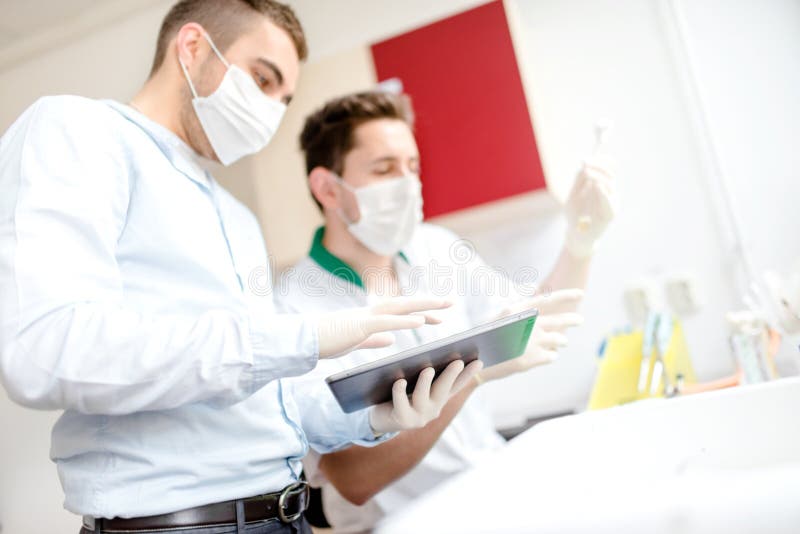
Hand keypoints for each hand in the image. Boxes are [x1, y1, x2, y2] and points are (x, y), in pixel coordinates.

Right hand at [316, 297, 450, 357]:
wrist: (301, 341)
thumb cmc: (324, 341)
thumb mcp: (354, 341)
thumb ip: (373, 339)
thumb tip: (392, 341)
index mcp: (369, 318)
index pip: (400, 312)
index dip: (420, 312)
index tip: (438, 315)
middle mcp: (370, 313)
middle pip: (405, 304)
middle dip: (429, 303)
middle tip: (451, 302)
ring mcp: (365, 318)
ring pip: (399, 307)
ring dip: (423, 306)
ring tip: (442, 306)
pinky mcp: (359, 326)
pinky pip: (386, 321)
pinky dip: (405, 320)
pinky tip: (421, 321)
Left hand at [368, 359, 483, 433]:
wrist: (379, 419)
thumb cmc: (399, 396)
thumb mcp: (415, 385)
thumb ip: (426, 375)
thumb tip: (431, 354)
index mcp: (438, 399)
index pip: (456, 385)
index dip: (468, 374)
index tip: (479, 361)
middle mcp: (433, 410)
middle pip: (443, 390)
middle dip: (451, 375)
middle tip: (458, 361)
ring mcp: (419, 417)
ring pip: (423, 397)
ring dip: (426, 382)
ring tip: (427, 369)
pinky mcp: (402, 420)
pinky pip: (402, 404)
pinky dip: (401, 392)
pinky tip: (400, 381)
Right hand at [478, 289, 584, 382]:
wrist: (475, 362)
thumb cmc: (487, 338)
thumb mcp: (501, 318)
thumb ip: (520, 309)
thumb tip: (535, 295)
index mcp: (517, 311)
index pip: (547, 300)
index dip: (565, 296)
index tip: (580, 294)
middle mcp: (526, 325)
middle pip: (559, 321)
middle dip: (572, 319)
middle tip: (580, 320)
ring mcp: (530, 342)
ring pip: (559, 340)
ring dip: (560, 341)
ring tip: (560, 341)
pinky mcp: (532, 359)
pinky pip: (552, 356)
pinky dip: (550, 355)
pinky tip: (545, 355)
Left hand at [564, 157, 617, 258]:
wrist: (576, 235)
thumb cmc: (575, 215)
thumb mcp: (574, 195)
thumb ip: (579, 182)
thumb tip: (585, 164)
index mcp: (602, 186)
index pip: (608, 168)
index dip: (600, 161)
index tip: (585, 158)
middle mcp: (609, 193)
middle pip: (610, 173)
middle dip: (598, 166)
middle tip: (585, 163)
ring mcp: (611, 203)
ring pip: (610, 185)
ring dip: (598, 176)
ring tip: (587, 172)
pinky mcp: (611, 214)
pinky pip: (610, 202)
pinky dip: (603, 192)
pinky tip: (596, 185)